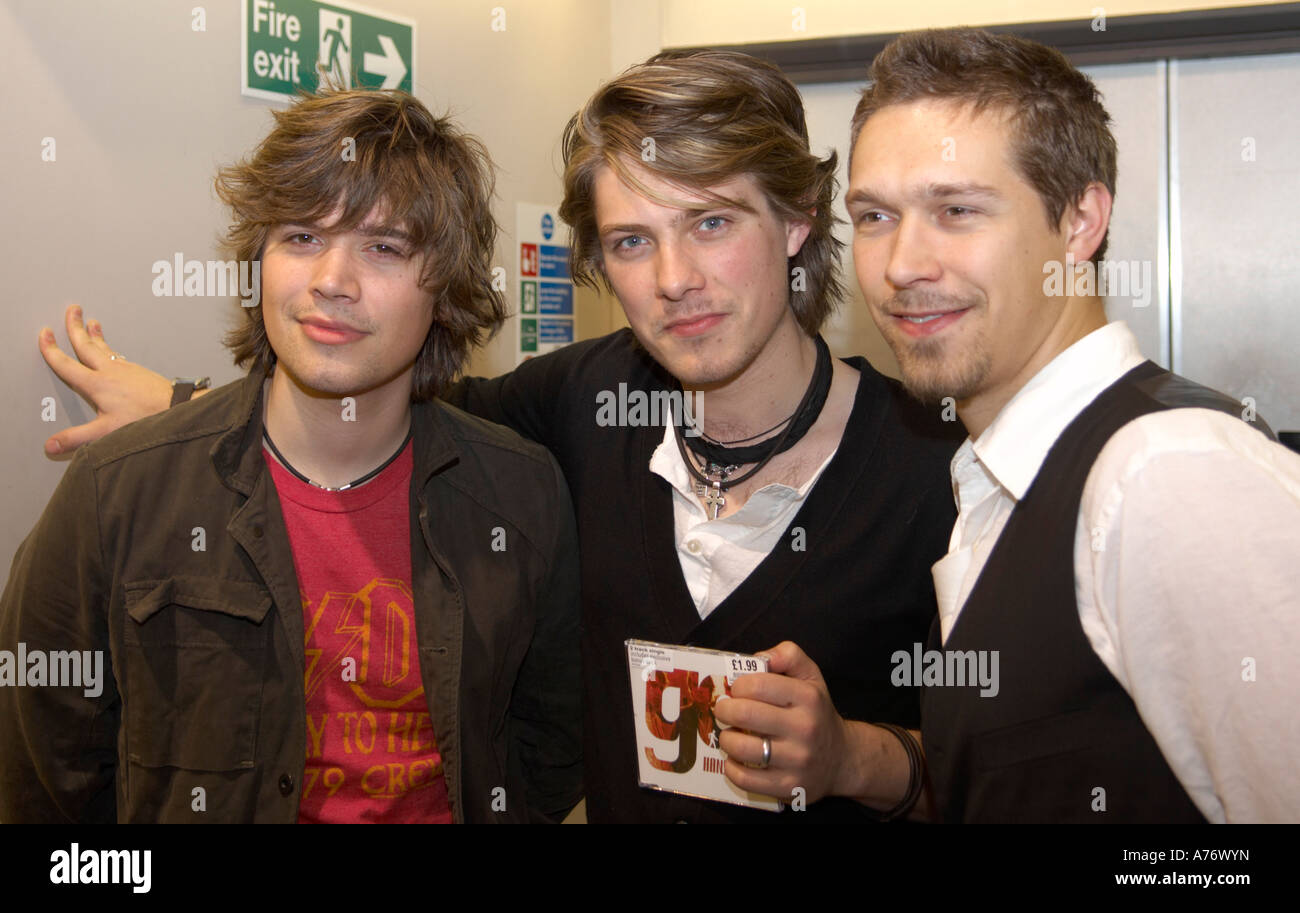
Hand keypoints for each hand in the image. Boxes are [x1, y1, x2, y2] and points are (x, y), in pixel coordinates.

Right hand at [38, 304, 174, 454]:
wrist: (176, 408)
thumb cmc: (144, 418)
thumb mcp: (106, 431)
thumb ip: (76, 437)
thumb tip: (50, 445)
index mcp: (96, 384)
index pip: (66, 364)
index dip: (52, 350)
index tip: (44, 334)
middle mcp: (109, 372)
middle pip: (86, 345)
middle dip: (75, 327)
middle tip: (72, 309)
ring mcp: (125, 369)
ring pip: (103, 347)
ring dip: (94, 334)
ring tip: (90, 321)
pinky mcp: (138, 371)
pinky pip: (117, 354)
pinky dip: (108, 347)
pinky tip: (110, 349)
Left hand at [712, 641, 853, 804]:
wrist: (842, 759)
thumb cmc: (817, 713)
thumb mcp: (811, 677)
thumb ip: (788, 655)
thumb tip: (760, 657)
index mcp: (808, 697)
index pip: (757, 684)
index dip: (738, 686)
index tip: (737, 691)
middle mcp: (805, 728)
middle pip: (745, 714)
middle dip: (724, 709)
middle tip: (724, 710)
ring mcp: (798, 760)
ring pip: (741, 748)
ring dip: (726, 739)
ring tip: (730, 735)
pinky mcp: (789, 786)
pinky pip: (746, 779)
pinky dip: (732, 768)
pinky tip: (736, 760)